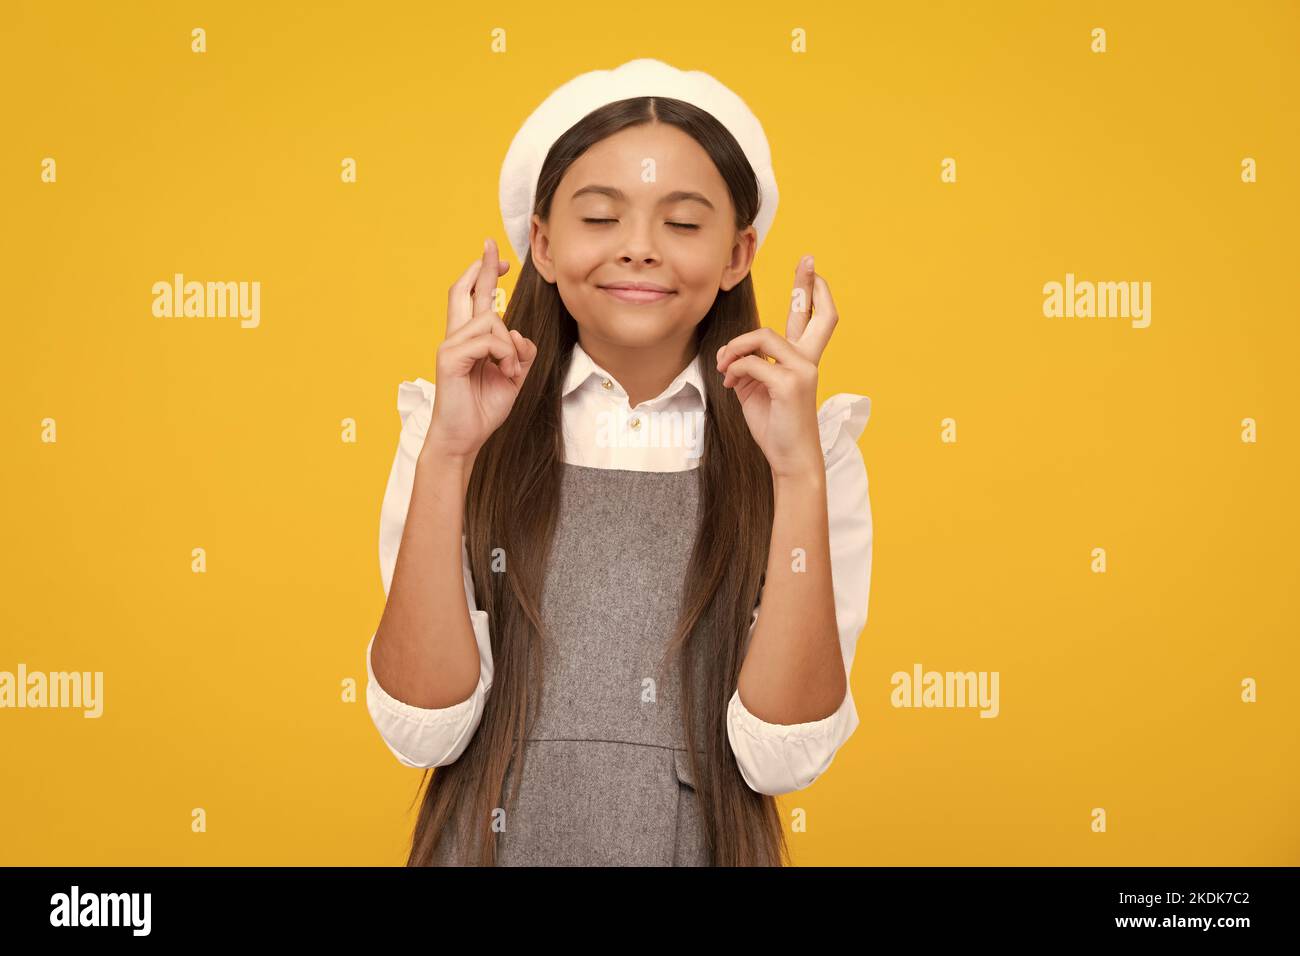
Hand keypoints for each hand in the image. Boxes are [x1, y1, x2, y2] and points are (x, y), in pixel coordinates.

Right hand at [426, 238, 537, 458]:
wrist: (463, 439)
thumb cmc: (482, 410)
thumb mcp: (512, 378)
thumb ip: (520, 355)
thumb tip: (519, 334)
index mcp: (470, 340)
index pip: (474, 299)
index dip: (485, 275)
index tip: (500, 259)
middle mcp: (457, 337)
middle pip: (464, 290)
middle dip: (481, 266)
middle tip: (492, 244)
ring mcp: (450, 345)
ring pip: (491, 320)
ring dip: (510, 347)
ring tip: (510, 372)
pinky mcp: (449, 356)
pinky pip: (488, 340)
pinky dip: (505, 356)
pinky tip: (505, 374)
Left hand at [715, 254, 838, 477]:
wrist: (790, 459)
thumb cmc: (775, 427)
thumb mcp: (757, 390)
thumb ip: (752, 366)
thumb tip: (735, 354)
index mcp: (802, 361)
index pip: (813, 320)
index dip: (813, 293)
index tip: (812, 269)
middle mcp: (808, 361)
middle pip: (818, 314)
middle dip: (810, 283)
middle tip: (808, 259)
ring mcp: (802, 371)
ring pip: (762, 337)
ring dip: (735, 348)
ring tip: (725, 365)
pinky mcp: (789, 384)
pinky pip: (751, 362)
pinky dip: (734, 369)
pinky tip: (729, 383)